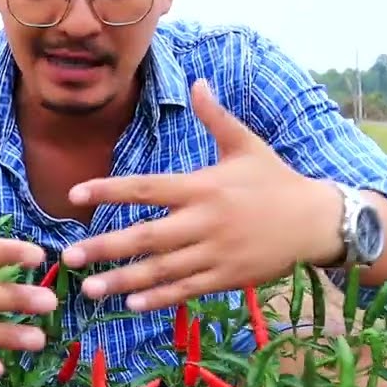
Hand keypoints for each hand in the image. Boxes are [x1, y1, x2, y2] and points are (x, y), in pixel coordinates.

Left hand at [59, 79, 343, 311]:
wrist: (318, 222)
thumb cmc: (276, 180)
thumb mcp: (247, 145)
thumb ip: (216, 118)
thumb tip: (197, 82)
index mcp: (202, 187)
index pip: (146, 188)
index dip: (109, 190)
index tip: (76, 195)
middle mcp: (204, 222)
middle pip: (146, 236)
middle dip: (106, 247)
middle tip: (69, 256)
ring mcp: (215, 253)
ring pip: (162, 270)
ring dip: (123, 280)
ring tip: (89, 290)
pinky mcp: (227, 277)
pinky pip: (186, 289)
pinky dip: (159, 298)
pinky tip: (131, 303)